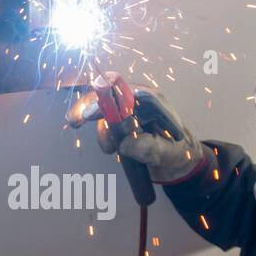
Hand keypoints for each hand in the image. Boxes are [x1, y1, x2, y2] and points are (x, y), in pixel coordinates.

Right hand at [67, 75, 206, 183]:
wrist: (181, 164)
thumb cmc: (179, 153)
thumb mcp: (167, 152)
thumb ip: (148, 147)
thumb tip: (124, 144)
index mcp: (152, 102)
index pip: (124, 92)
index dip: (104, 99)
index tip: (89, 114)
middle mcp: (139, 102)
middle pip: (108, 95)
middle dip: (89, 106)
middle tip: (74, 121)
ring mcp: (130, 113)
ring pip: (105, 114)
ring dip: (102, 132)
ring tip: (109, 150)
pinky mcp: (124, 125)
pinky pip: (107, 125)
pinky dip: (104, 137)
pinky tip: (112, 149)